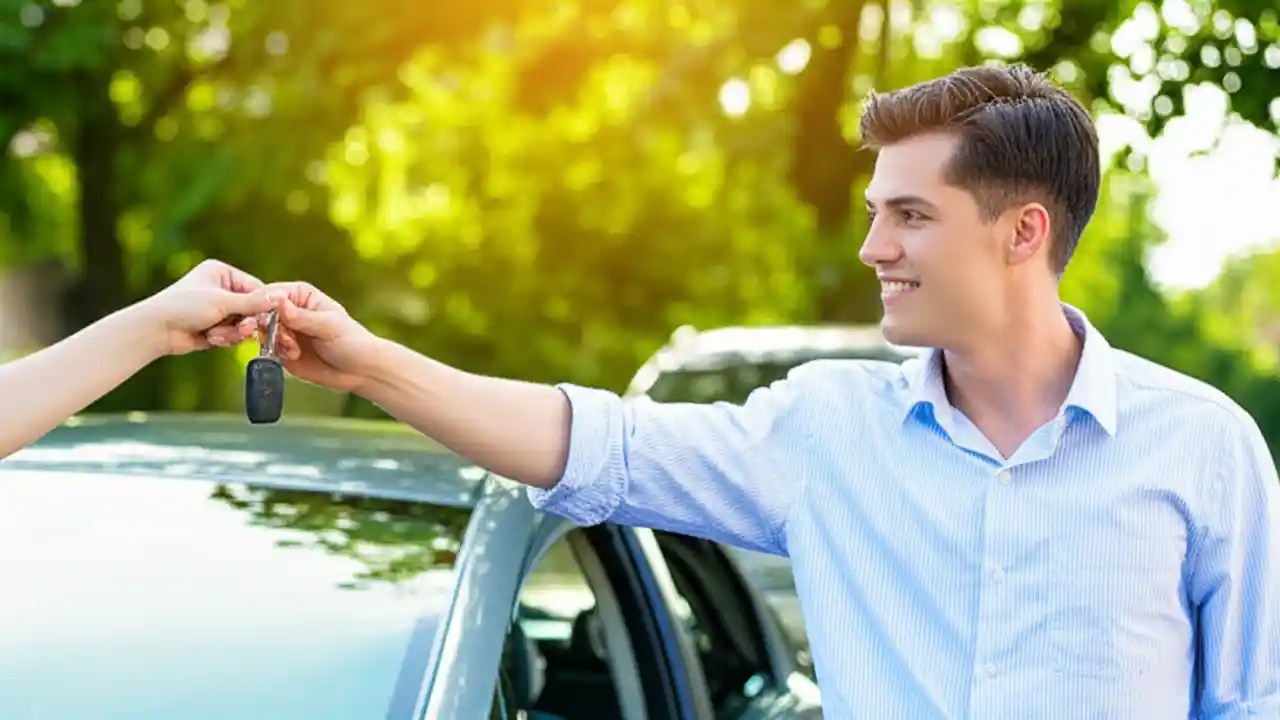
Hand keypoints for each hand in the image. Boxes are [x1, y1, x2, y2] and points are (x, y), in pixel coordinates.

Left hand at [137, 259, 277, 355]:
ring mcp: (217, 309)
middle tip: (244, 330)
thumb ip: (254, 302)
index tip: (270, 317)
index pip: (256, 288)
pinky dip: (225, 338)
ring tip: (219, 334)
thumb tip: (283, 296)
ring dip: (234, 332)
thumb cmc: (184, 306)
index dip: (264, 304)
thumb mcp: (223, 302)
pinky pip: (233, 334)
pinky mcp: (214, 327)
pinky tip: (211, 338)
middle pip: (251, 308)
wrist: (156, 330)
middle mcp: (220, 288)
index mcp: (222, 273)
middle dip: (246, 322)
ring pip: (243, 324)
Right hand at [259, 281, 377, 392]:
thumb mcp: (329, 326)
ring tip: (294, 350)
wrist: (359, 370)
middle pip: (261, 312)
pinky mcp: (282, 350)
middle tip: (286, 339)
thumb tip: (278, 303)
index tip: (266, 317)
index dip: (264, 303)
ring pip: (261, 332)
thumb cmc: (351, 341)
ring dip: (274, 341)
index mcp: (301, 294)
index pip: (272, 293)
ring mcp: (284, 330)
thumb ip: (302, 317)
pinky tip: (294, 356)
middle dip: (267, 326)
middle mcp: (289, 310)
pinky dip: (276, 353)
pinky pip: (266, 349)